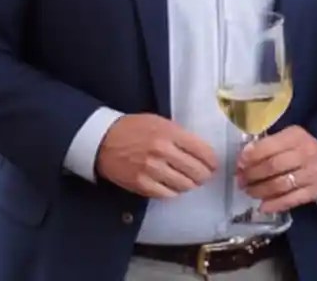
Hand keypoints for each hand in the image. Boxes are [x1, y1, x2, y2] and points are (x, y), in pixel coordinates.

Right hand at [95, 114, 218, 198]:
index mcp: (170, 133)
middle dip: (204, 175)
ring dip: (189, 185)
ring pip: (184, 185)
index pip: (203, 151)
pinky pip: (167, 194)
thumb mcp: (160, 122)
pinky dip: (173, 192)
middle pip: (197, 171)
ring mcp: (152, 169)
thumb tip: (201, 151)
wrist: (103, 139)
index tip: (213, 165)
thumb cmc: (133, 128)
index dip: (212, 161)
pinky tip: (172, 186)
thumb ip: (180, 135)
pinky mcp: (141, 184)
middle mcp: (163, 151)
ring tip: (188, 181)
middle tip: (204, 176)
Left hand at [235, 125, 316, 212]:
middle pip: (273, 167)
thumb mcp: (286, 137)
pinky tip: (262, 206)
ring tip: (249, 191)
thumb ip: (267, 145)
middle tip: (241, 180)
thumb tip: (243, 158)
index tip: (239, 163)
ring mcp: (311, 174)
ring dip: (260, 190)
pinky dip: (274, 204)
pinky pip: (291, 200)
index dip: (251, 156)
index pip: (270, 147)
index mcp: (296, 137)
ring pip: (280, 185)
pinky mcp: (314, 191)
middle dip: (252, 175)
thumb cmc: (299, 146)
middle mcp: (306, 154)